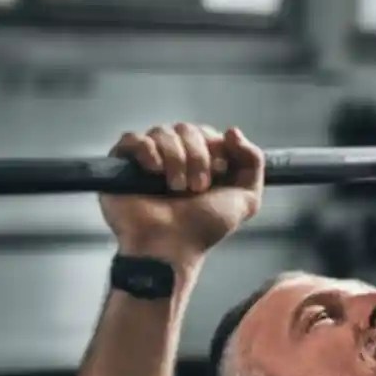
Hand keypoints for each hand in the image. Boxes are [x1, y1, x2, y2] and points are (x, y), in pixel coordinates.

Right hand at [101, 123, 264, 267]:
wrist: (171, 247)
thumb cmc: (204, 229)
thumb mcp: (246, 198)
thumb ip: (253, 162)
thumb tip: (233, 131)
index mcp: (200, 161)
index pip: (207, 132)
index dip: (215, 147)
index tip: (219, 172)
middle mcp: (173, 157)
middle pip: (186, 128)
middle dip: (198, 156)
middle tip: (197, 187)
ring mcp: (147, 160)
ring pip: (162, 131)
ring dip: (176, 158)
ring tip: (177, 187)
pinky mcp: (122, 165)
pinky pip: (133, 138)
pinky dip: (148, 151)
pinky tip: (155, 171)